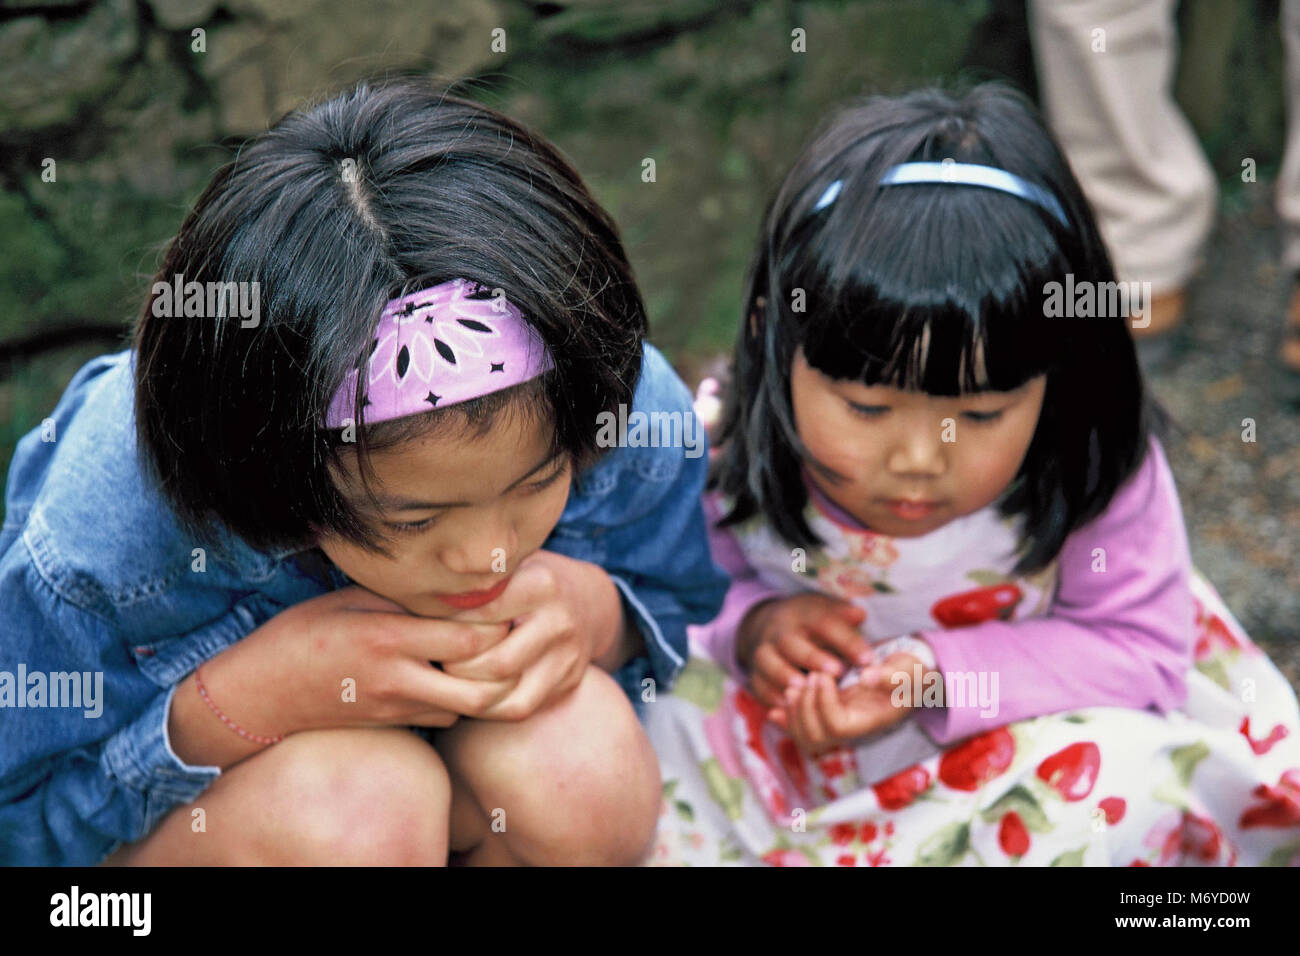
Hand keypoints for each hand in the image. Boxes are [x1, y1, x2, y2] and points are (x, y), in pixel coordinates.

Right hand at [237, 584, 521, 734]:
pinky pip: (445, 715)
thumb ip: (405, 597)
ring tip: (483, 651)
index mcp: (389, 639)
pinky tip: (452, 670)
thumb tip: (459, 588)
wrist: (258, 695)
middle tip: (507, 636)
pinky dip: (461, 697)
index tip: (501, 602)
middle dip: (507, 666)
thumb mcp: (349, 600)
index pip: (472, 638)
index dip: (498, 622)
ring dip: (487, 683)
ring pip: (471, 706)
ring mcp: (398, 708)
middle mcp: (399, 680)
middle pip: (484, 689)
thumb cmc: (301, 635)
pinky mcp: (395, 724)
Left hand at [438, 549, 624, 720]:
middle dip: (455, 665)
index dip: (446, 623)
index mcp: (540, 585)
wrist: (588, 600)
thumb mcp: (508, 563)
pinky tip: (471, 690)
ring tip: (449, 675)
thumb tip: (417, 592)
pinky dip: (488, 707)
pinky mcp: (569, 682)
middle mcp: (559, 622)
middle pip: (494, 662)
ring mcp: (568, 657)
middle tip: (434, 656)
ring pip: (505, 693)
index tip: (427, 623)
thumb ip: (474, 578)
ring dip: (468, 690)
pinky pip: (519, 708)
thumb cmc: (528, 577)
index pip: (480, 614)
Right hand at [736, 593, 871, 708]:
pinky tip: (787, 707)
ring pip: (769, 662)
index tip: (868, 659)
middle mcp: (780, 631)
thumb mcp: (828, 611)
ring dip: (786, 676)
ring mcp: (764, 651)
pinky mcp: (755, 672)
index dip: (846, 642)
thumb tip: (860, 614)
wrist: (769, 624)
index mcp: (804, 615)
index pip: (826, 624)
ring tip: (806, 689)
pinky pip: (758, 684)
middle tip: (836, 672)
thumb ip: (846, 616)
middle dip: (813, 657)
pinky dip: (770, 696)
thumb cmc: (811, 623)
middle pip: (792, 642)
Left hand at [769, 652, 935, 756]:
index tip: (822, 675)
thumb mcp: (907, 670)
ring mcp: (841, 723)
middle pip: (817, 737)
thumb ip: (890, 675)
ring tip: (793, 687)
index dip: (823, 702)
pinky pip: (803, 727)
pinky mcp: (831, 714)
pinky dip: (786, 719)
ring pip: (806, 736)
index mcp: (871, 721)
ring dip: (794, 712)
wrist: (911, 676)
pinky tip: (774, 709)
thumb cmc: (912, 673)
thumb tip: (867, 677)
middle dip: (805, 707)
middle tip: (806, 678)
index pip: (837, 725)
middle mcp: (853, 728)